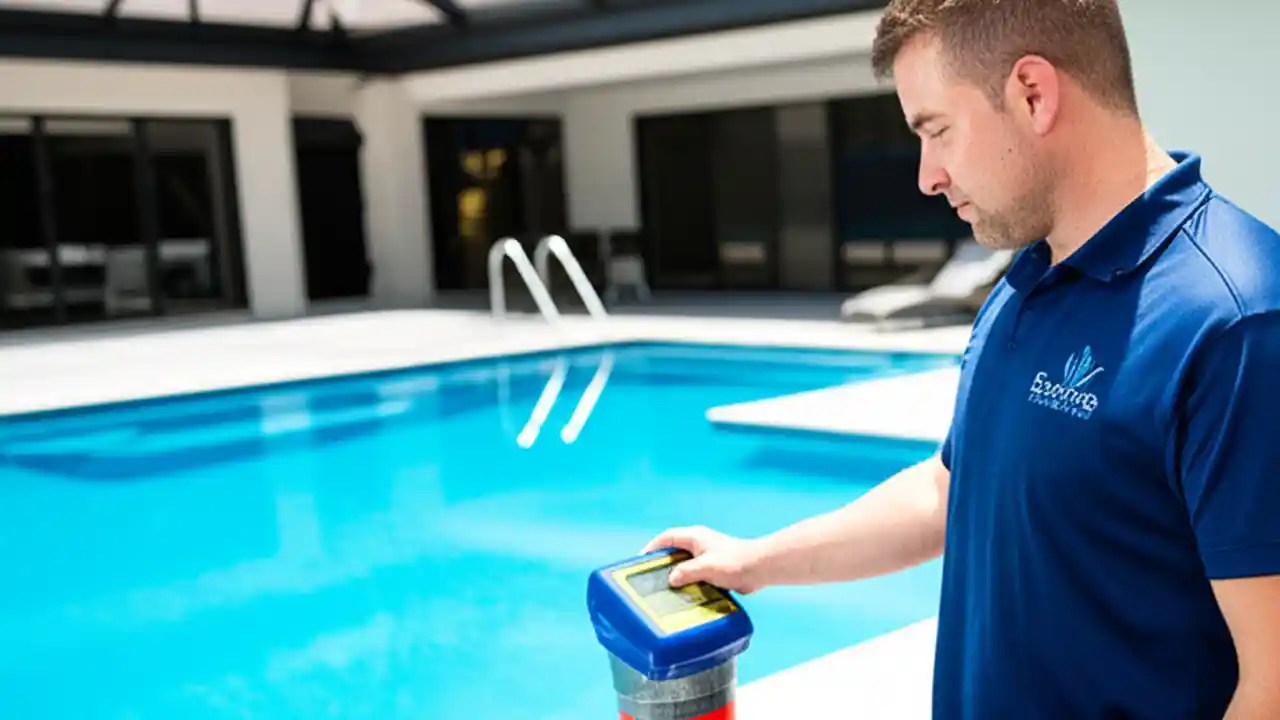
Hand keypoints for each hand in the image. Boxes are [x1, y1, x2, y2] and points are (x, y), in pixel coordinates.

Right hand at [641, 525, 764, 594]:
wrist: (759, 569)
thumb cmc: (735, 563)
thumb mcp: (706, 567)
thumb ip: (686, 572)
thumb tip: (672, 579)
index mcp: (695, 537)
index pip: (667, 537)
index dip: (653, 547)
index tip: (642, 560)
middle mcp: (699, 543)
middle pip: (674, 550)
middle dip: (663, 562)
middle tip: (651, 576)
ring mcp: (707, 555)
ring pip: (685, 563)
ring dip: (677, 573)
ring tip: (666, 587)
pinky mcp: (715, 567)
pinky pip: (696, 572)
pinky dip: (689, 580)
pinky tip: (686, 593)